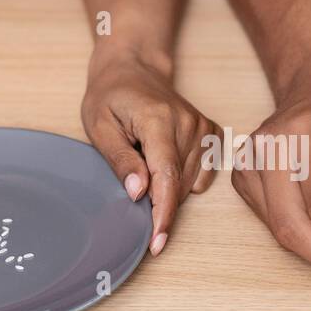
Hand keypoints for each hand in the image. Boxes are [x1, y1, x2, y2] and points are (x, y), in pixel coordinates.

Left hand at [82, 47, 220, 254]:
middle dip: (155, 199)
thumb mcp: (100, 127)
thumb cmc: (111, 96)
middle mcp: (188, 124)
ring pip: (190, 184)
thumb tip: (139, 193)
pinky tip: (163, 161)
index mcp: (158, 121)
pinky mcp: (210, 133)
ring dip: (166, 187)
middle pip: (178, 185)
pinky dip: (182, 179)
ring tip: (144, 158)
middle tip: (131, 176)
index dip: (162, 214)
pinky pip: (202, 175)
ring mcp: (202, 128)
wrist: (133, 68)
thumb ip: (121, 161)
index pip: (167, 177)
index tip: (157, 242)